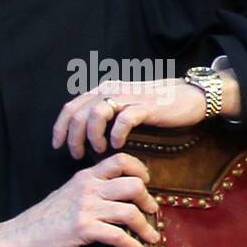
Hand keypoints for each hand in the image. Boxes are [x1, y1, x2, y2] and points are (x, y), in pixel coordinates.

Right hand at [0, 153, 159, 246]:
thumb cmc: (44, 219)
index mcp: (84, 177)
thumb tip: (115, 195)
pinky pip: (118, 236)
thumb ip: (89, 190)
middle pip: (133, 185)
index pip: (120, 160)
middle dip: (148, 200)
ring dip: (146, 227)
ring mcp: (86, 208)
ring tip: (151, 237)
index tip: (146, 182)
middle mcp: (88, 188)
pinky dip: (133, 245)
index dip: (140, 169)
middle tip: (152, 211)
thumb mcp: (67, 194)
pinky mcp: (84, 229)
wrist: (20, 236)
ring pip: (130, 212)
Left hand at [52, 77, 208, 158]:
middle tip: (76, 156)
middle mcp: (112, 90)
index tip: (57, 146)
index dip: (60, 127)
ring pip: (97, 114)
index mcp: (103, 90)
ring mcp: (128, 96)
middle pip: (79, 113)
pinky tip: (117, 146)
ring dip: (93, 136)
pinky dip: (116, 134)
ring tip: (98, 150)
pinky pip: (124, 119)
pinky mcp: (145, 106)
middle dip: (73, 137)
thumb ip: (106, 115)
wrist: (188, 96)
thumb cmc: (156, 106)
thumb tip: (86, 138)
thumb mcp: (125, 107)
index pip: (71, 107)